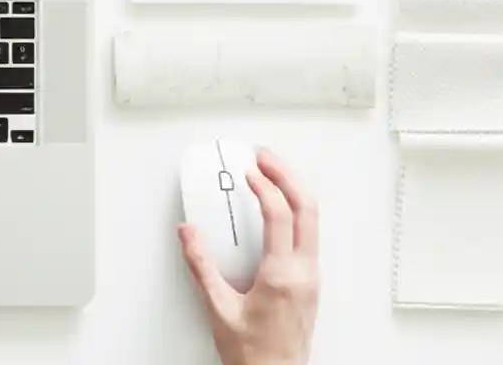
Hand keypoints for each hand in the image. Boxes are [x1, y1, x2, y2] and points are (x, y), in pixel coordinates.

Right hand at [178, 148, 318, 364]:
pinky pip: (310, 234)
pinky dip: (297, 211)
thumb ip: (201, 267)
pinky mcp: (311, 281)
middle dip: (287, 176)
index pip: (280, 216)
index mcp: (282, 276)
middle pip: (307, 209)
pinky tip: (281, 207)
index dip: (265, 187)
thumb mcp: (218, 309)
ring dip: (294, 191)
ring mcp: (312, 276)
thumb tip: (189, 234)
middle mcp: (304, 272)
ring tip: (273, 174)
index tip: (249, 173)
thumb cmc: (253, 354)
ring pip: (313, 220)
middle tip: (265, 158)